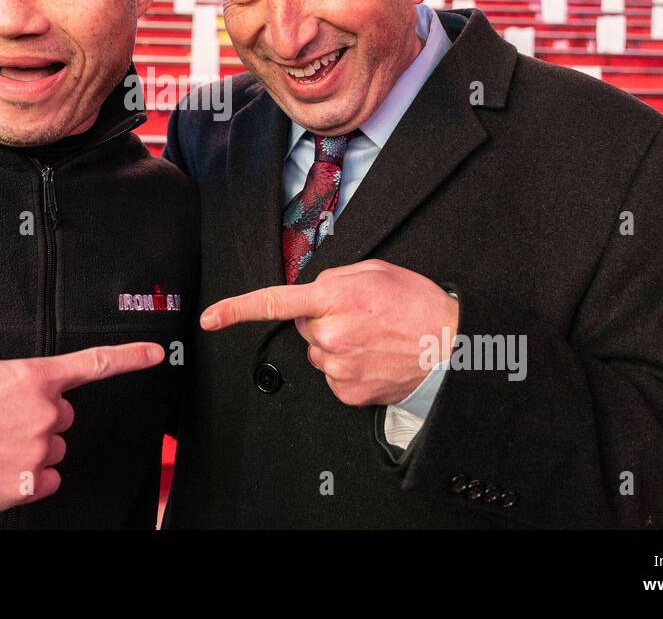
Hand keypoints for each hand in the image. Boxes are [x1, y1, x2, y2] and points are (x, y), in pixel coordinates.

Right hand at [0, 342, 164, 511]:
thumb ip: (6, 371)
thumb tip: (5, 381)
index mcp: (35, 376)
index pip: (94, 364)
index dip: (131, 357)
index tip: (157, 355)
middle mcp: (46, 411)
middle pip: (64, 416)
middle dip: (41, 419)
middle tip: (4, 422)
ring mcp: (40, 448)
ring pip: (54, 449)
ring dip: (32, 448)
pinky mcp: (31, 482)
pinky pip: (47, 479)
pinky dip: (29, 477)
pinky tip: (0, 468)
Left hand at [200, 259, 458, 406]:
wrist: (452, 347)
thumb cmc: (419, 305)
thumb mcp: (376, 271)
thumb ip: (335, 278)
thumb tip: (313, 293)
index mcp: (335, 297)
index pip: (274, 302)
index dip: (237, 309)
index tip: (210, 317)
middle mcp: (331, 334)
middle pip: (305, 325)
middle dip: (324, 319)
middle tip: (362, 316)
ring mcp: (338, 366)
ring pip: (319, 352)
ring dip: (337, 344)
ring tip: (373, 338)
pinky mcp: (348, 391)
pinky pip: (332, 375)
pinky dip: (348, 367)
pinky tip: (373, 358)